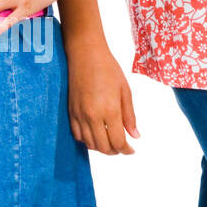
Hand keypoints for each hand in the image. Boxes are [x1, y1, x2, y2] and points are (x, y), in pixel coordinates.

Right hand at [66, 39, 138, 154]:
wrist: (85, 55)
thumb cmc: (108, 69)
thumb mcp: (125, 91)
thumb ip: (129, 116)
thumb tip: (135, 136)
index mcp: (110, 110)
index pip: (118, 141)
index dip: (126, 150)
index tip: (131, 150)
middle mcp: (93, 116)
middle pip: (104, 147)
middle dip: (115, 151)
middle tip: (122, 147)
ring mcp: (80, 115)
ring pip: (90, 144)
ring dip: (101, 148)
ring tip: (110, 142)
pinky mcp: (71, 112)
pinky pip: (78, 135)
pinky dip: (87, 140)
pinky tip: (95, 134)